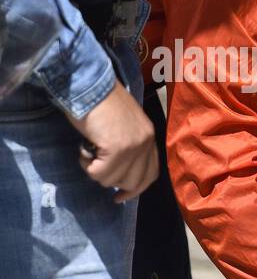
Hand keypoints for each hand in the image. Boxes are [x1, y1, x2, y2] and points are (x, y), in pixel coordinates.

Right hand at [68, 81, 157, 201]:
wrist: (87, 82)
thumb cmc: (98, 100)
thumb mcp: (122, 124)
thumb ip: (128, 145)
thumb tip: (119, 171)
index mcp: (149, 136)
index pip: (151, 173)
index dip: (136, 188)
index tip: (120, 197)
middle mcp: (147, 142)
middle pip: (134, 182)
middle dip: (111, 180)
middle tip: (94, 166)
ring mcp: (134, 146)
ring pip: (114, 180)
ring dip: (95, 170)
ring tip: (88, 149)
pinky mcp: (117, 148)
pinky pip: (100, 173)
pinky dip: (87, 165)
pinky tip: (84, 148)